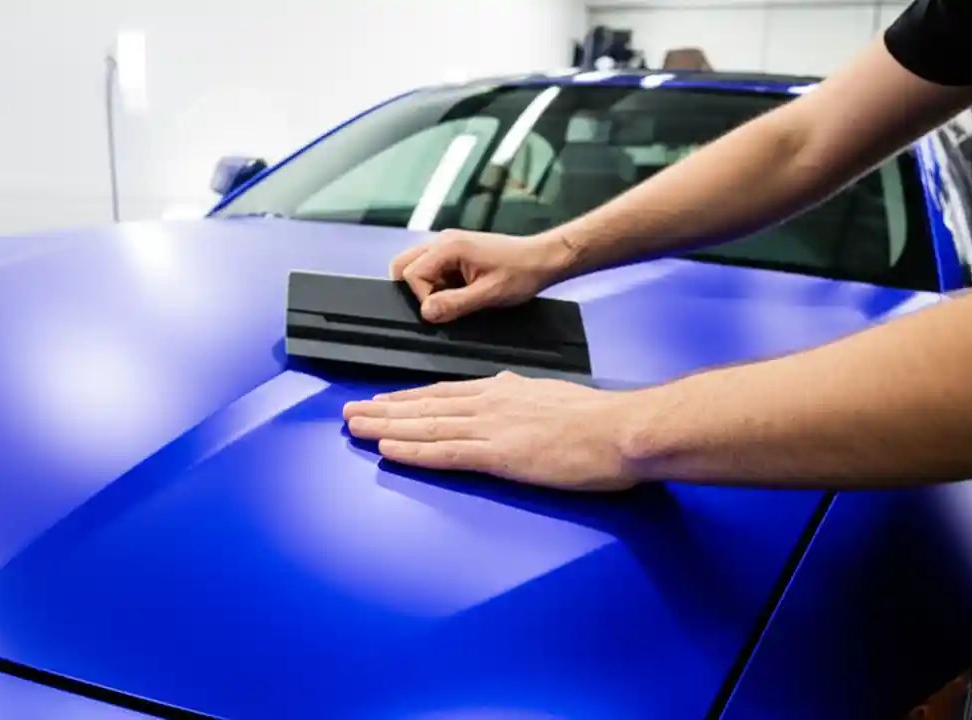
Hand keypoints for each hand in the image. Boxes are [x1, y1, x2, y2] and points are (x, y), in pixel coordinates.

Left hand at [343, 372, 638, 491]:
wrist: (621, 430)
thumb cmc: (598, 421)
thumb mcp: (552, 396)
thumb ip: (524, 396)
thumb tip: (507, 390)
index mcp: (503, 390)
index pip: (443, 394)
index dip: (408, 400)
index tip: (382, 402)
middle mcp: (489, 403)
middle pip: (424, 407)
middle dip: (384, 410)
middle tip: (351, 413)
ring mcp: (491, 427)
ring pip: (426, 426)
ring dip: (386, 428)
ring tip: (356, 428)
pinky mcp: (498, 454)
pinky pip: (445, 452)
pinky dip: (413, 451)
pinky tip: (389, 450)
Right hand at [390, 229, 572, 322]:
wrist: (543, 258)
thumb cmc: (520, 273)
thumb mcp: (488, 295)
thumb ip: (454, 304)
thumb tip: (426, 313)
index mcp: (447, 247)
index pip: (411, 274)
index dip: (423, 297)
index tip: (447, 307)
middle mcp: (442, 240)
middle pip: (403, 265)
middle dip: (415, 289)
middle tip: (442, 302)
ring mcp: (448, 244)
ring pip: (416, 266)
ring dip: (428, 286)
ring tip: (454, 295)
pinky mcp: (455, 251)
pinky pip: (433, 267)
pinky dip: (439, 282)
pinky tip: (460, 289)